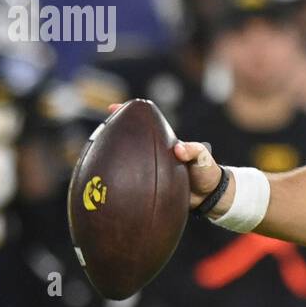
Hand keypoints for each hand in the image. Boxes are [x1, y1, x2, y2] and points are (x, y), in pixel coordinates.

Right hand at [104, 102, 225, 210]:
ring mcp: (151, 168)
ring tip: (96, 152)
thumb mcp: (203, 158)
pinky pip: (133, 179)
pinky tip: (108, 182)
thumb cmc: (207, 172)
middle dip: (115, 132)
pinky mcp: (150, 184)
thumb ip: (193, 151)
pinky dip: (122, 178)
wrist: (209, 198)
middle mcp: (156, 153)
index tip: (114, 108)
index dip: (130, 114)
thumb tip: (178, 149)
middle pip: (133, 140)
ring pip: (130, 159)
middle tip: (99, 129)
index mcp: (166, 142)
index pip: (147, 124)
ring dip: (116, 156)